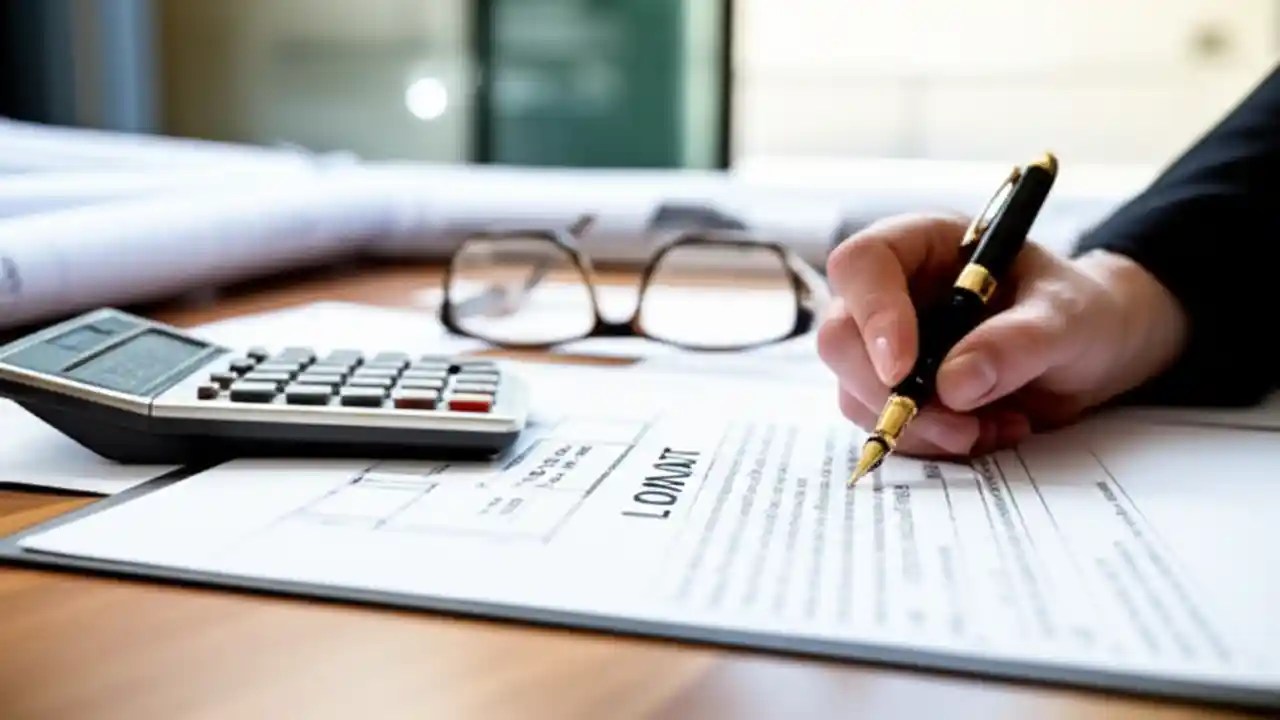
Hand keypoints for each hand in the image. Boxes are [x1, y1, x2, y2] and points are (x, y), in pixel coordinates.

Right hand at [817, 213, 1187, 456]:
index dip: (872, 313)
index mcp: (923, 245)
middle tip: (956, 423)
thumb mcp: (1067, 318)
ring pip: (857, 392)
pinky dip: (935, 443)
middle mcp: (893, 292)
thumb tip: (954, 384)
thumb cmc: (1082, 312)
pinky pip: (887, 426)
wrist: (1098, 351)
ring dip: (921, 426)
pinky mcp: (899, 392)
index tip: (903, 369)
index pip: (862, 264)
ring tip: (995, 426)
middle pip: (840, 337)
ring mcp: (888, 346)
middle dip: (889, 392)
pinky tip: (990, 431)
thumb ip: (1015, 343)